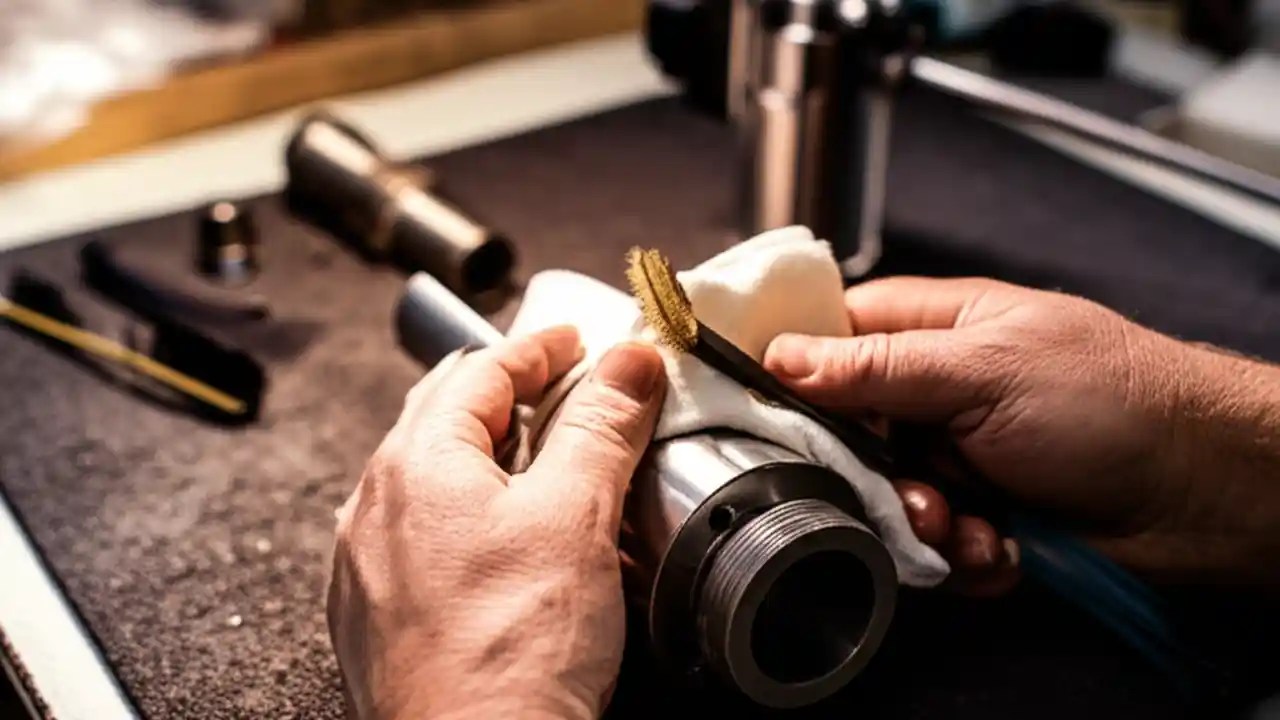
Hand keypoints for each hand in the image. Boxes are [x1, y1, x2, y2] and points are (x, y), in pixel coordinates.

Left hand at [328, 327, 665, 719]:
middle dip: (506, 392)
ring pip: (430, 480)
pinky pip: (422, 537)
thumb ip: (601, 427)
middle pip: (444, 417)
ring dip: (487, 454)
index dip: (537, 348)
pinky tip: (502, 544)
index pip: (479, 372)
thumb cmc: (510, 654)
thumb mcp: (574, 516)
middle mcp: (375, 508)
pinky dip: (467, 515)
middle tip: (559, 388)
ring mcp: (369, 567)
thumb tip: (627, 364)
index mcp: (414, 464)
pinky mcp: (379, 616)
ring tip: (539, 463)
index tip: (573, 343)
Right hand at [764, 277, 1279, 590]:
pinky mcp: (986, 511)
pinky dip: (964, 554)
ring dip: (924, 522)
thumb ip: (877, 367)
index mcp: (936, 326)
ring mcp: (962, 452)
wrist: (1203, 489)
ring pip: (890, 496)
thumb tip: (781, 356)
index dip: (798, 370)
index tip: (772, 411)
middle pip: (850, 430)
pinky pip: (936, 541)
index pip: (834, 334)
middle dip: (871, 473)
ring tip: (972, 526)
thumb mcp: (982, 369)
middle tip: (909, 490)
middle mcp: (940, 388)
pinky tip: (1002, 547)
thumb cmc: (1110, 400)